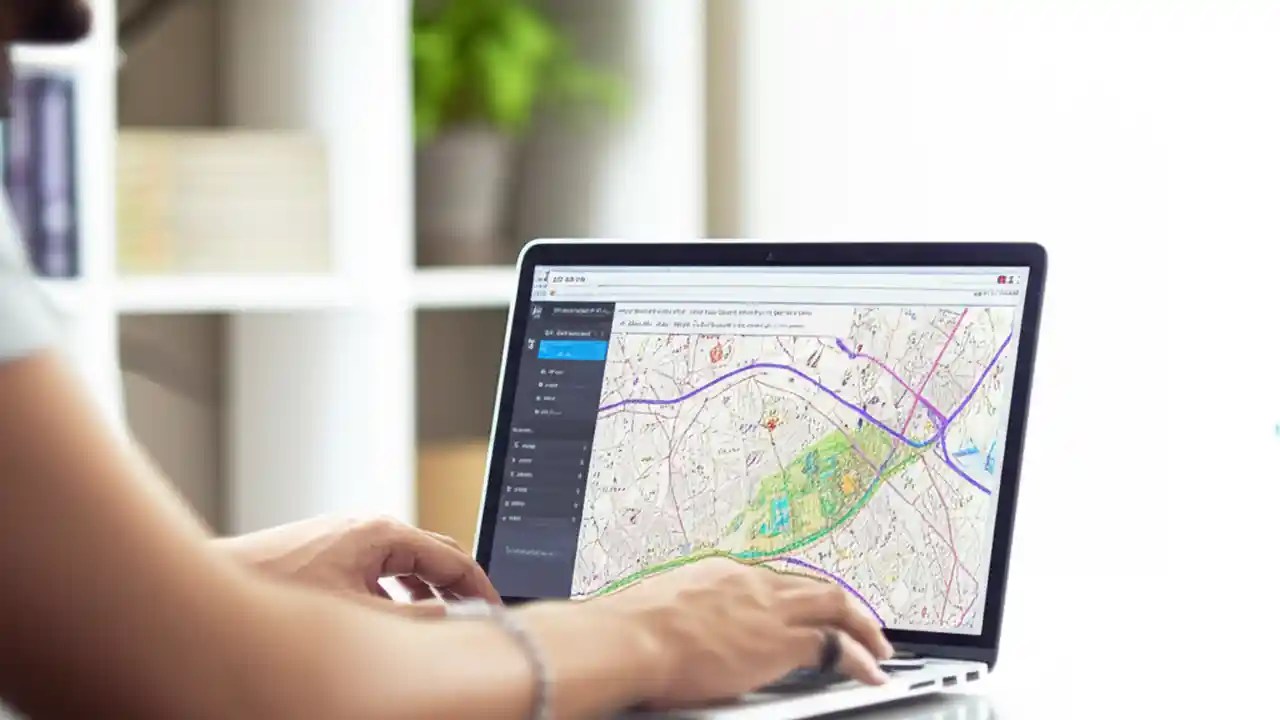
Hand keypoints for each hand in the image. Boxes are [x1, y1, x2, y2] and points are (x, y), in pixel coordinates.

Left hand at [215, 516, 500, 615]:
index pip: (453, 557)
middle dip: (460, 586)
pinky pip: (382, 566)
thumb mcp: (357, 615)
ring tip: (441, 623)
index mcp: (382, 533)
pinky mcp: (331, 549)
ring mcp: (348, 536)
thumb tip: (449, 621)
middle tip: (479, 618)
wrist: (217, 582)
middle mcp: (368, 527)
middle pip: (435, 553)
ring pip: (408, 562)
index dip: (481, 588)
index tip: (497, 613)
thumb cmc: (277, 592)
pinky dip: (399, 590)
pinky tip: (394, 617)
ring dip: (428, 591)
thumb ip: (411, 619)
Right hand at [595, 558, 893, 707]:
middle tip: (860, 623)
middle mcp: (751, 583)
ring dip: (862, 626)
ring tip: (878, 646)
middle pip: (813, 586)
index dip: (798, 597)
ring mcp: (768, 610)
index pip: (773, 581)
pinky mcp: (779, 643)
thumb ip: (681, 616)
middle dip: (843, 605)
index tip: (806, 610)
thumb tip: (673, 633)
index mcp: (721, 574)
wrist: (630, 638)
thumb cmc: (629, 631)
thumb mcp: (659, 608)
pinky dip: (859, 658)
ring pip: (834, 606)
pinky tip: (870, 671)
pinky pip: (835, 646)